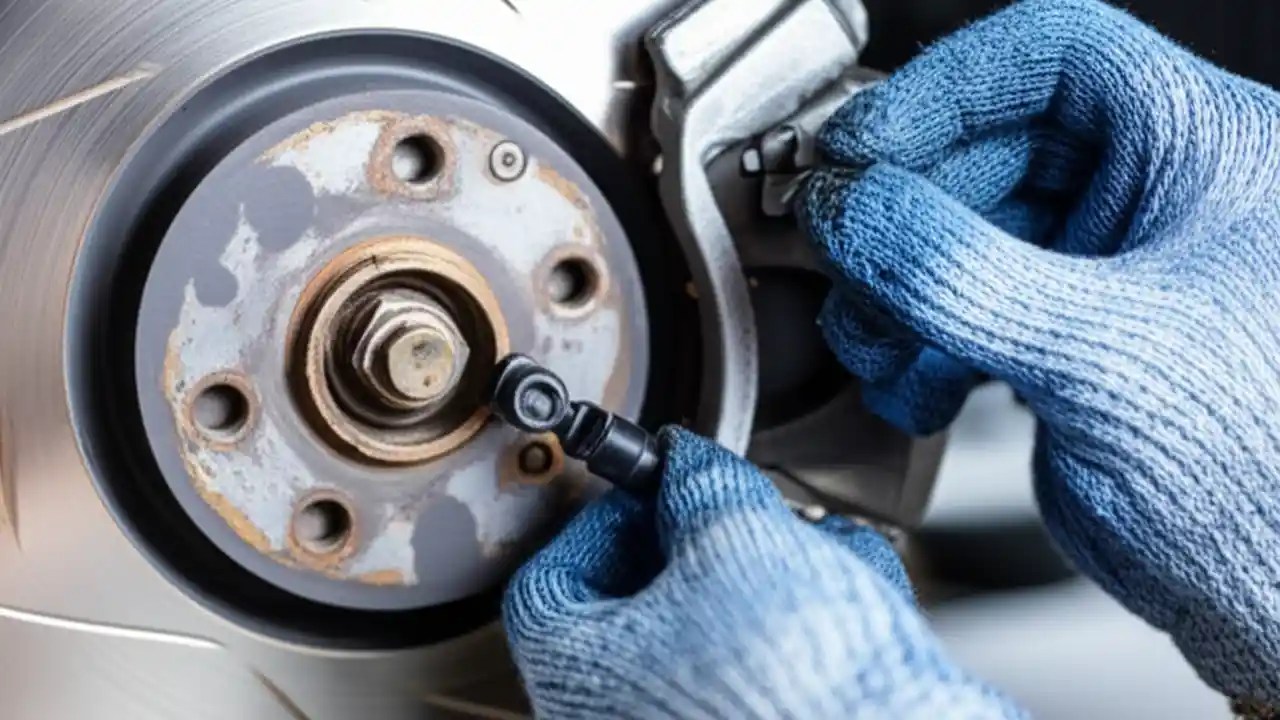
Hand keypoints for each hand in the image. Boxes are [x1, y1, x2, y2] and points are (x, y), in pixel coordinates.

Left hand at [504, 428, 1021, 718]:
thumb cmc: (799, 686)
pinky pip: (768, 671)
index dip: (606, 516)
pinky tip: (857, 593)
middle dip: (706, 539)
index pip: (551, 581)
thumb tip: (685, 459)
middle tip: (741, 509)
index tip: (656, 487)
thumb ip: (699, 481)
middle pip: (641, 603)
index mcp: (580, 681)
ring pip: (715, 633)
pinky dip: (808, 624)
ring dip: (771, 572)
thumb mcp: (739, 538)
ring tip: (823, 548)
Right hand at [803, 0, 1279, 705]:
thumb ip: (955, 271)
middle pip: (986, 150)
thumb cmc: (1274, 476)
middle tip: (844, 251)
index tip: (862, 143)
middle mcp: (1153, 202)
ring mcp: (1104, 277)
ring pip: (960, 236)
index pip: (1055, 54)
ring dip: (894, 288)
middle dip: (901, 211)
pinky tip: (914, 385)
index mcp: (1204, 153)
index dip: (945, 87)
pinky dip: (914, 343)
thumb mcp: (1100, 351)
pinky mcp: (1065, 347)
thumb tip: (846, 207)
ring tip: (881, 343)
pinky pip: (961, 311)